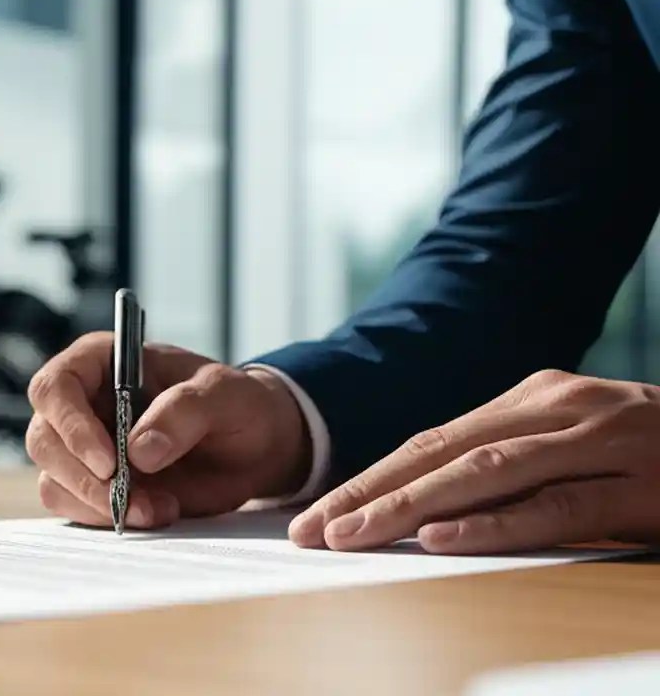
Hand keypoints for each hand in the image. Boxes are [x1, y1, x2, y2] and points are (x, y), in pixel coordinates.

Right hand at [26, 332, 310, 529]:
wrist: (254, 448)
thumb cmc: (237, 404)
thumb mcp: (225, 394)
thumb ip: (184, 411)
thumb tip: (138, 450)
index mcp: (101, 361)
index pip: (55, 386)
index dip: (71, 426)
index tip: (109, 463)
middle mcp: (81, 402)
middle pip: (45, 440)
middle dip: (85, 478)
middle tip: (134, 498)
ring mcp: (82, 447)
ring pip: (54, 480)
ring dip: (99, 504)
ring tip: (158, 508)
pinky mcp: (92, 485)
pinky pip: (74, 507)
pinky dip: (106, 518)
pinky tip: (153, 512)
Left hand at [289, 369, 659, 553]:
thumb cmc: (647, 454)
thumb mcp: (570, 444)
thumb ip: (507, 460)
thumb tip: (421, 499)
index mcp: (532, 398)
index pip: (429, 441)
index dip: (367, 478)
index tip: (314, 514)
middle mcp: (556, 408)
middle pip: (440, 453)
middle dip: (367, 494)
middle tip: (310, 531)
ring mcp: (598, 440)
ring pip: (483, 473)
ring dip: (408, 507)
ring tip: (351, 535)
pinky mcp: (637, 484)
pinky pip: (554, 505)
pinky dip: (494, 523)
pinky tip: (442, 538)